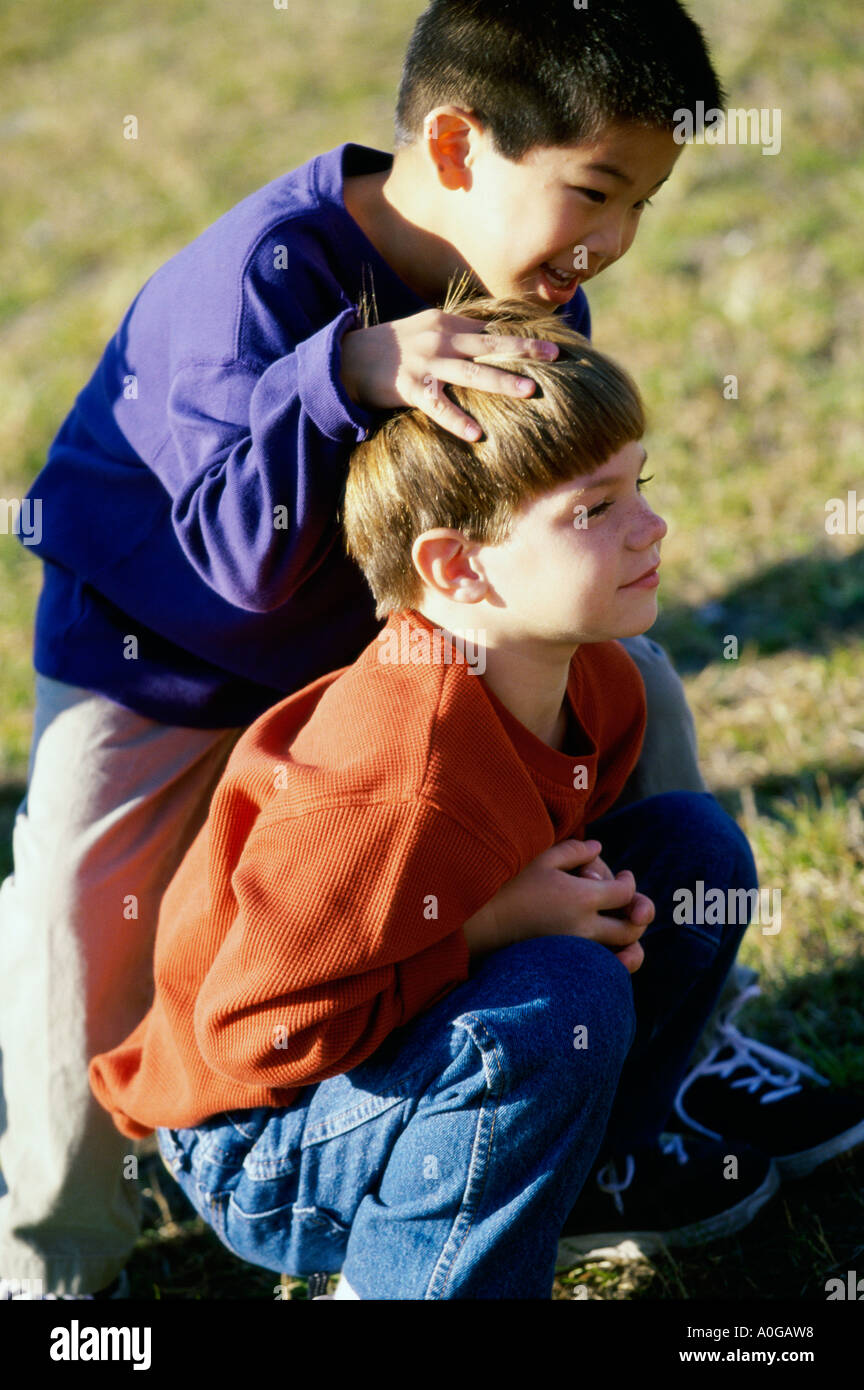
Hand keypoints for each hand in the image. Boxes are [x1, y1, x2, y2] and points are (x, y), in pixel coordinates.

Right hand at [339, 309, 558, 441]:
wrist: (347, 358)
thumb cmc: (391, 348)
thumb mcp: (425, 330)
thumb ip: (456, 333)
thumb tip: (489, 338)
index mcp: (446, 323)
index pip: (491, 328)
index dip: (520, 335)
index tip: (549, 342)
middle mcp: (439, 339)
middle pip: (490, 344)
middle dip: (524, 350)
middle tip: (554, 357)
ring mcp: (425, 363)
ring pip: (471, 373)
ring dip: (502, 381)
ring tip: (530, 391)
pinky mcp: (409, 387)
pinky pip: (439, 407)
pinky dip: (457, 421)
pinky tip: (477, 434)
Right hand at [462, 839, 653, 973]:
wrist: (479, 923)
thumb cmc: (508, 884)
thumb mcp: (541, 857)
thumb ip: (575, 850)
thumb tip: (599, 849)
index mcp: (581, 898)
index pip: (625, 892)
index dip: (629, 881)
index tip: (622, 875)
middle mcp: (584, 928)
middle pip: (632, 927)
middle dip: (638, 911)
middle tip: (628, 902)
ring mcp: (576, 952)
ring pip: (624, 955)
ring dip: (632, 943)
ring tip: (624, 930)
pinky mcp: (566, 967)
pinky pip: (604, 971)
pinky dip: (615, 964)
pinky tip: (612, 952)